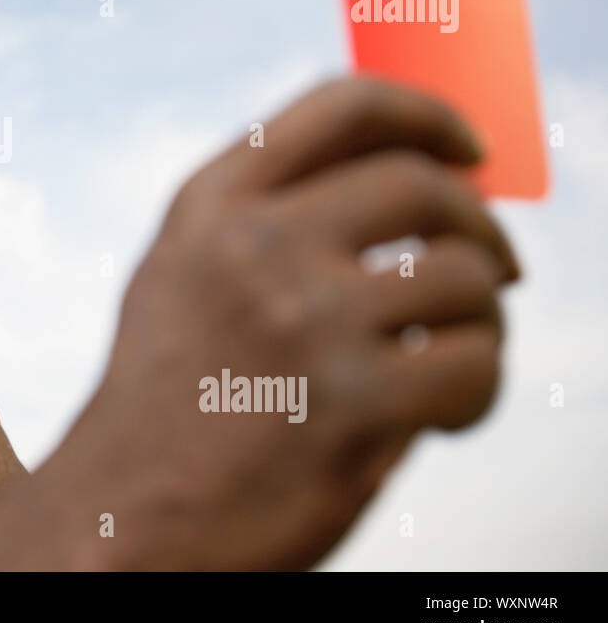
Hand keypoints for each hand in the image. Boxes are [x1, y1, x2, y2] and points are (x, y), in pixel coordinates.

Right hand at [91, 75, 519, 567]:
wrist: (126, 516)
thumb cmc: (165, 402)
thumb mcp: (180, 276)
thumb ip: (262, 217)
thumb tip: (402, 174)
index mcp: (210, 207)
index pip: (342, 106)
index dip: (427, 114)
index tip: (469, 148)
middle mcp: (257, 246)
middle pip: (422, 184)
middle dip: (481, 224)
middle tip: (496, 266)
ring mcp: (307, 321)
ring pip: (467, 276)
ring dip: (484, 319)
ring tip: (454, 358)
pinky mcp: (357, 403)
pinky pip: (478, 363)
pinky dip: (479, 391)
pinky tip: (443, 418)